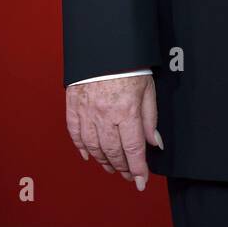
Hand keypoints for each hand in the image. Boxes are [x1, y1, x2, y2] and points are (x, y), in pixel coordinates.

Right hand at [65, 74, 160, 189]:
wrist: (104, 44)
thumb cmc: (130, 64)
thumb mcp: (148, 89)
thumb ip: (150, 118)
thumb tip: (154, 143)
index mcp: (126, 111)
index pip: (133, 149)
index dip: (138, 169)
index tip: (141, 181)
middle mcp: (105, 116)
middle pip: (113, 152)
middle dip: (122, 167)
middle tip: (128, 175)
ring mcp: (87, 112)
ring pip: (94, 147)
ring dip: (103, 161)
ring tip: (111, 167)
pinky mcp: (73, 105)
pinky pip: (75, 133)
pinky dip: (82, 147)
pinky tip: (88, 155)